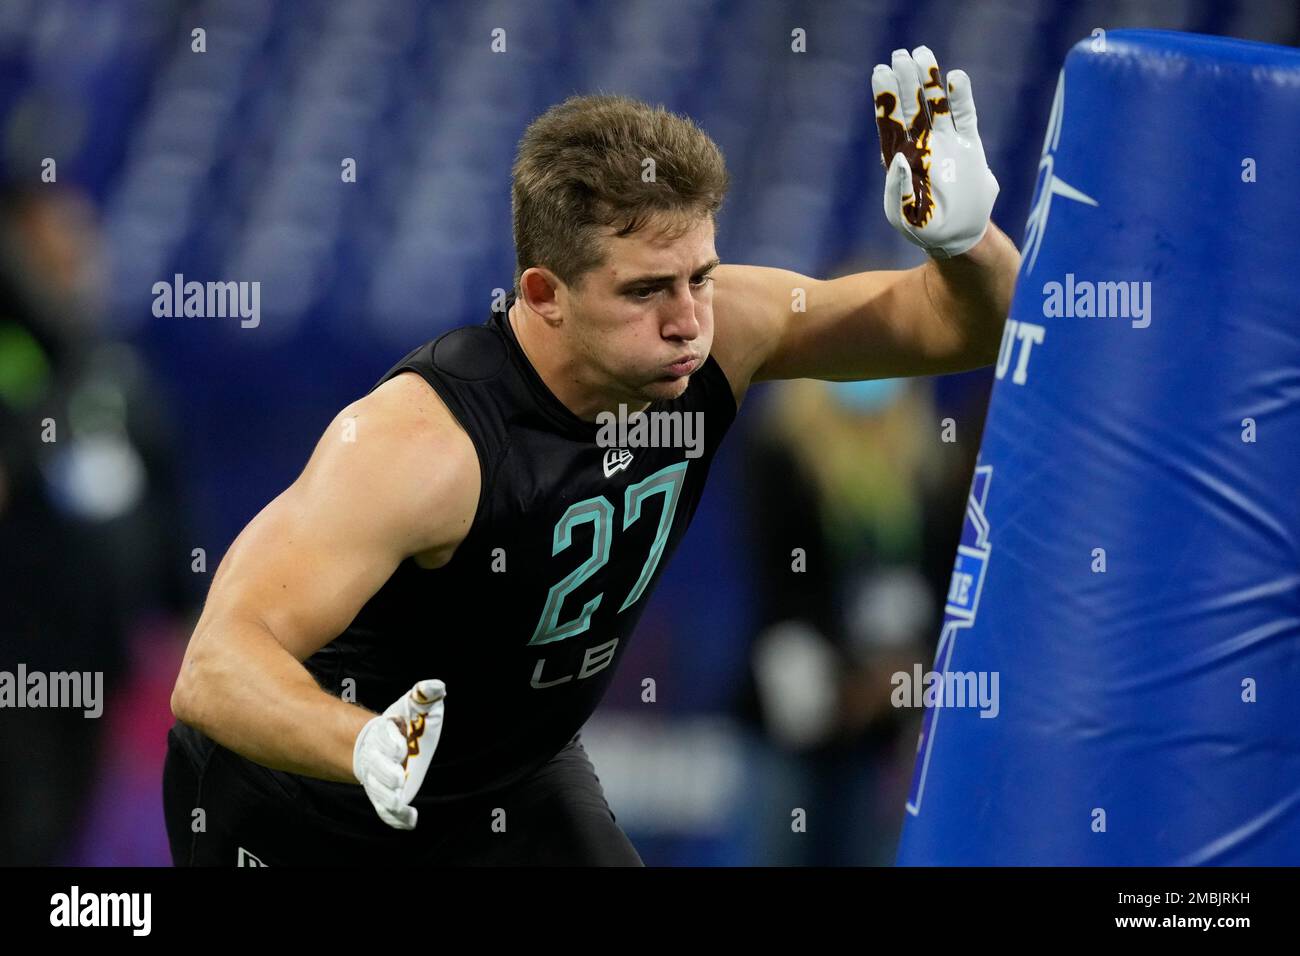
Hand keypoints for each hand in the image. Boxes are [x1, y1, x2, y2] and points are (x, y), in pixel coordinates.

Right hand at [352, 678, 445, 828]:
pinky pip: (387, 811)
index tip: (401, 745)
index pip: (385, 738)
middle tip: (397, 776)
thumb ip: (424, 694)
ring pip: (379, 791)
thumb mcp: (415, 707)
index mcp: (384, 735)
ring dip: (387, 796)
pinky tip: (411, 821)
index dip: (391, 742)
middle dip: (386, 772)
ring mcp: (380, 780)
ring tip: (399, 800)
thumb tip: (437, 686)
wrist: (385, 744)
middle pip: (378, 767)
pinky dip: (396, 817)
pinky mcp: (386, 797)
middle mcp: (379, 759)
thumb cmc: (404, 724)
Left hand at [872, 46, 998, 258]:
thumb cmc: (923, 229)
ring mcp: (947, 143)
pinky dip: (961, 98)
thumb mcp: (902, 215)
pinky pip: (965, 117)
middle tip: (900, 54)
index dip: (885, 98)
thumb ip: (896, 189)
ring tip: (924, 53)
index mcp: (902, 158)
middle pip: (911, 107)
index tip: (879, 73)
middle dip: (905, 81)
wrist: (959, 237)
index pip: (890, 122)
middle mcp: (923, 145)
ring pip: (936, 106)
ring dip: (930, 80)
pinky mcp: (970, 147)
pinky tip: (957, 77)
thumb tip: (897, 158)